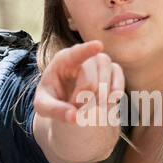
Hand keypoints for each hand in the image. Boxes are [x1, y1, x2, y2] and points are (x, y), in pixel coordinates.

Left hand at [34, 41, 123, 162]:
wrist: (65, 97)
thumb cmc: (51, 97)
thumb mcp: (44, 105)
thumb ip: (55, 110)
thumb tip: (74, 117)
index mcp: (64, 60)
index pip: (77, 54)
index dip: (88, 50)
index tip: (98, 46)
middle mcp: (85, 56)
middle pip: (90, 83)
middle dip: (82, 102)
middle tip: (74, 107)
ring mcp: (102, 61)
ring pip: (106, 84)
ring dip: (96, 102)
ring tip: (86, 106)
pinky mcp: (114, 69)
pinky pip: (119, 82)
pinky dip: (113, 97)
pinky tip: (108, 103)